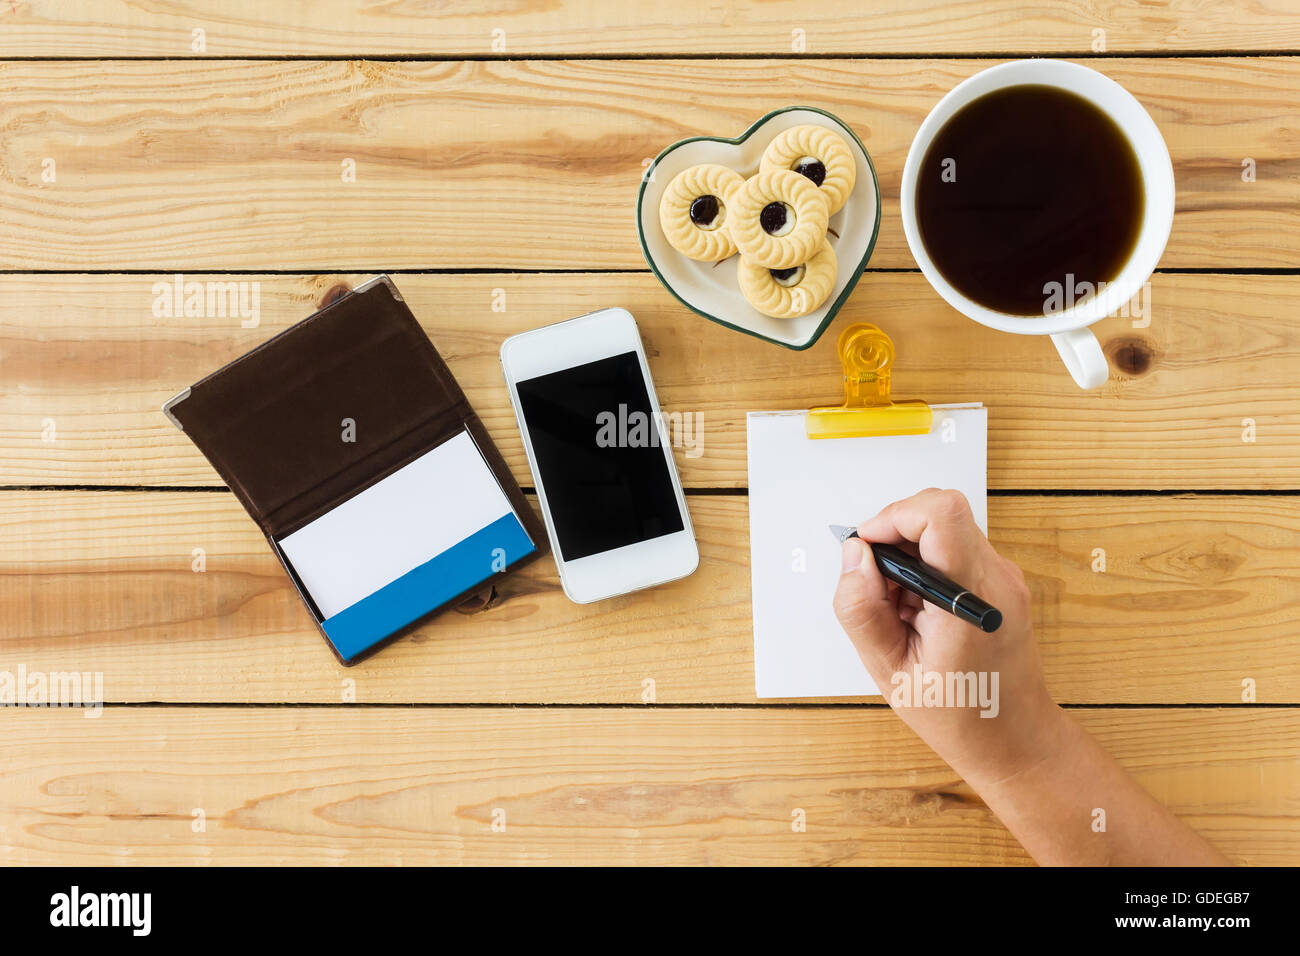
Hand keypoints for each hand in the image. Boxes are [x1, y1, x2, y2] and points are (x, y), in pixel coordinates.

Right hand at [832, 488, 1063, 789]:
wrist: (1015, 738)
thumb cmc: (960, 715)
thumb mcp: (890, 670)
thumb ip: (862, 609)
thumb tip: (853, 555)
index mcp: (972, 599)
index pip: (940, 514)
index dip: (893, 517)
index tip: (867, 549)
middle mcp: (996, 577)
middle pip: (938, 513)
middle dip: (893, 537)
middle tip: (877, 587)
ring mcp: (1003, 576)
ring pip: (943, 528)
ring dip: (907, 554)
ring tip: (899, 608)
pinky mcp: (999, 580)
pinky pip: (953, 549)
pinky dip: (924, 567)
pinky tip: (917, 612)